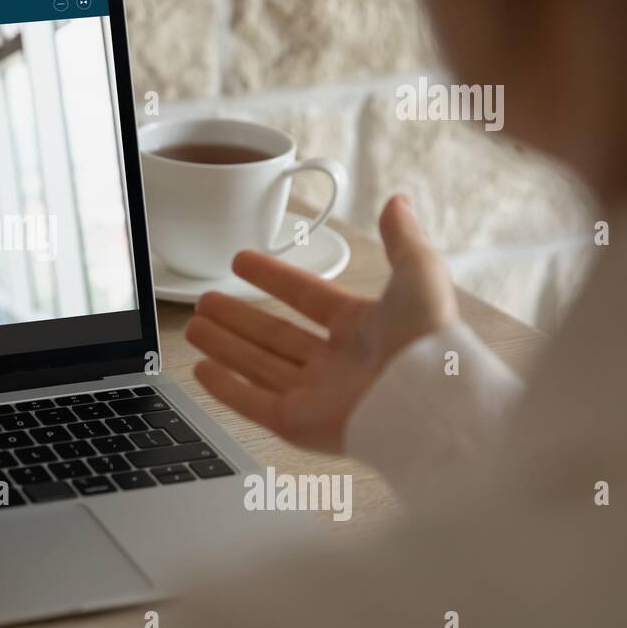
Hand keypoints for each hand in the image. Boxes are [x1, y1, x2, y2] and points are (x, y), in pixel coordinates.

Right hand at [184, 195, 457, 452]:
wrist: (432, 404)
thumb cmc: (430, 341)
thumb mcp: (420, 274)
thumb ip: (403, 239)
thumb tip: (399, 202)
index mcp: (361, 329)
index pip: (306, 298)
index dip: (274, 278)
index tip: (242, 262)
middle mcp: (336, 363)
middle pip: (274, 336)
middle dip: (239, 318)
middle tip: (206, 300)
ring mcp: (316, 396)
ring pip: (258, 365)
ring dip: (224, 346)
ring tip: (194, 326)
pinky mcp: (300, 424)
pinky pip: (253, 404)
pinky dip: (225, 388)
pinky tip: (202, 369)